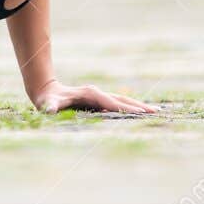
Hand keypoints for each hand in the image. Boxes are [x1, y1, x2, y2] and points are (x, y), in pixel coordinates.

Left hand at [34, 79, 158, 114]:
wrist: (47, 89)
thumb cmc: (48, 99)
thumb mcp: (47, 104)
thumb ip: (50, 107)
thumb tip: (50, 111)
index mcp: (89, 94)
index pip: (111, 102)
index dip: (124, 108)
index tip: (139, 114)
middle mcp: (97, 93)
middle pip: (122, 99)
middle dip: (138, 106)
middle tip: (156, 112)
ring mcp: (99, 96)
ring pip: (122, 100)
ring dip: (138, 105)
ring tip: (154, 111)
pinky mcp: (99, 100)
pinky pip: (118, 104)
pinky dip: (131, 107)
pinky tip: (140, 113)